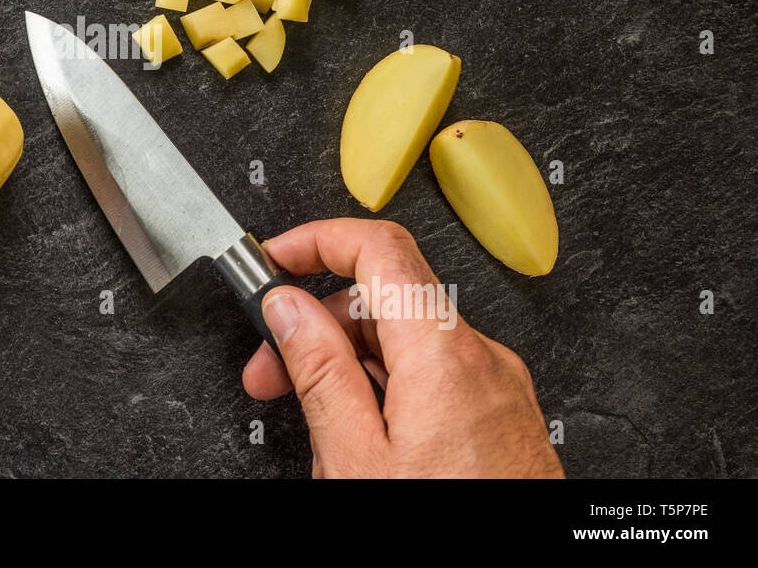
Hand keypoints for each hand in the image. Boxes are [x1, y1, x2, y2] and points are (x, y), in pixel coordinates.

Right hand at [244, 219, 562, 477]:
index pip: (378, 247)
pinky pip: (433, 377)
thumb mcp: (355, 459)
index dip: (315, 241)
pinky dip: (384, 390)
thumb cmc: (443, 530)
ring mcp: (496, 388)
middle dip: (316, 324)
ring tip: (313, 427)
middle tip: (268, 369)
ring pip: (405, 342)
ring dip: (346, 365)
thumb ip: (319, 370)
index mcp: (443, 354)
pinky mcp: (501, 417)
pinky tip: (359, 443)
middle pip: (384, 299)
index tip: (272, 261)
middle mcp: (480, 359)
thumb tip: (289, 308)